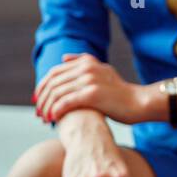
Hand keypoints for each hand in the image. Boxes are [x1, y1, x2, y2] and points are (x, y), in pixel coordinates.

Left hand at [34, 53, 151, 124]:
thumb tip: (63, 58)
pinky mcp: (92, 94)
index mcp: (87, 62)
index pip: (54, 72)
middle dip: (42, 99)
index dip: (42, 86)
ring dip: (47, 107)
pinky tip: (54, 119)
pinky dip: (56, 111)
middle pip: (53, 83)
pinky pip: (65, 102)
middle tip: (38, 113)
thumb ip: (83, 63)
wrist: (138, 102)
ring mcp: (89, 80)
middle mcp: (87, 68)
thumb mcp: (103, 71)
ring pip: (57, 93)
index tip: (37, 99)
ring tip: (45, 119)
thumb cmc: (119, 92)